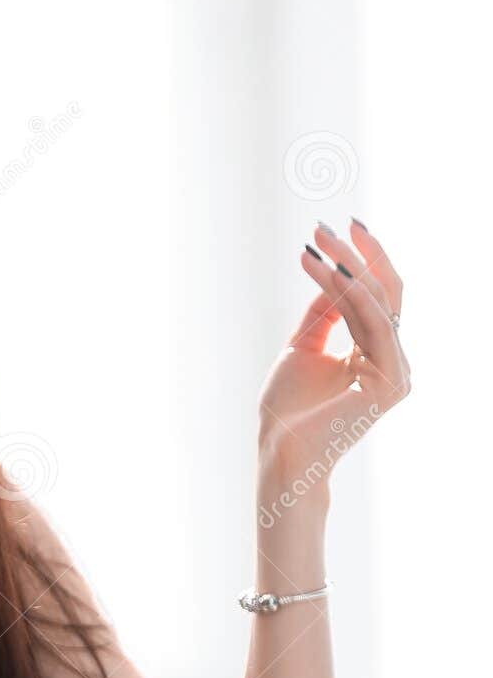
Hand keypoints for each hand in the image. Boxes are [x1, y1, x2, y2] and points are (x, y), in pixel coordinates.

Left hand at [258, 218, 409, 488]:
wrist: (281, 453)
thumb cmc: (288, 411)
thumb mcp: (303, 349)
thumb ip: (323, 314)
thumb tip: (332, 275)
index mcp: (376, 355)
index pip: (378, 298)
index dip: (361, 260)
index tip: (334, 228)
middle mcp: (393, 361)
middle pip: (385, 293)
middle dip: (355, 254)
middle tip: (324, 224)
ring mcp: (397, 372)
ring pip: (378, 302)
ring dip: (345, 266)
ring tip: (315, 242)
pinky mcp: (390, 381)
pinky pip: (372, 323)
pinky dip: (346, 291)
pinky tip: (322, 269)